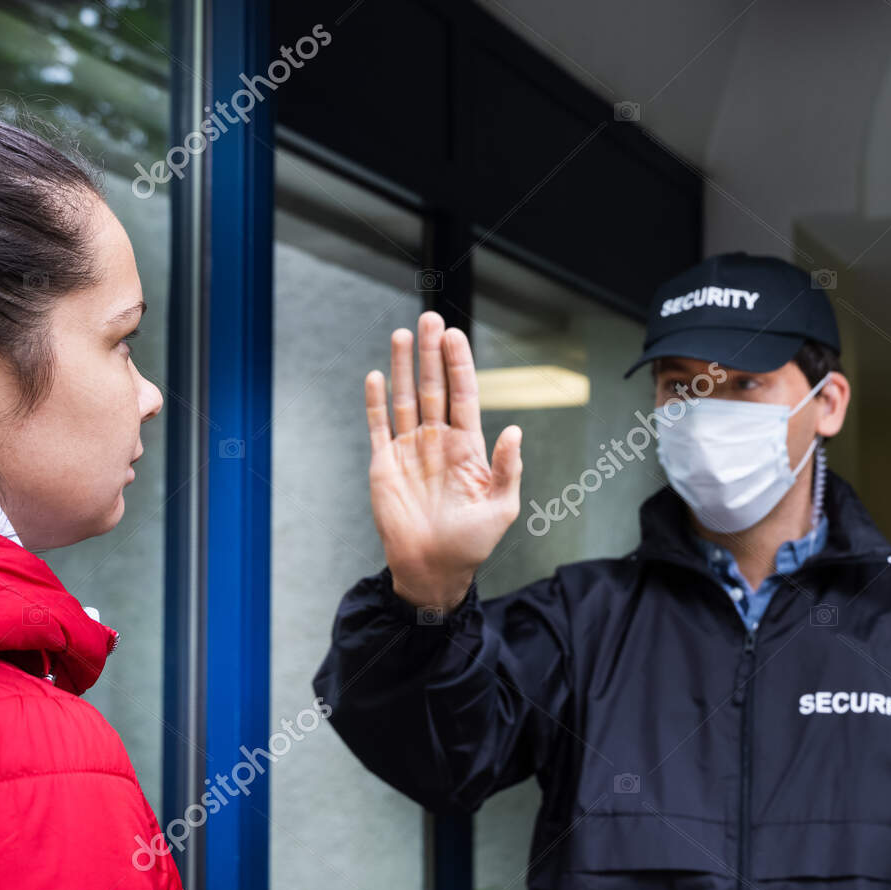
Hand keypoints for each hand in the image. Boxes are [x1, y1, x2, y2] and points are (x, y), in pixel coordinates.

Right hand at [366, 312, 521, 611]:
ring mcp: (410, 450)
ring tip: (403, 334)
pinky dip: (376, 402)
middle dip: (431, 353)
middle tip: (429, 318)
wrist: (432, 570)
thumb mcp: (501, 508)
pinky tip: (377, 376)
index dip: (459, 365)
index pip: (463, 396)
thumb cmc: (470, 544)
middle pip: (434, 387)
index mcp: (468, 448)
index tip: (454, 336)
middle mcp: (438, 441)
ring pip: (406, 398)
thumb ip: (507, 469)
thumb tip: (514, 430)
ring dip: (404, 366)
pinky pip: (378, 426)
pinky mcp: (384, 464)